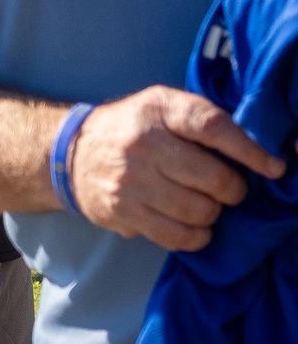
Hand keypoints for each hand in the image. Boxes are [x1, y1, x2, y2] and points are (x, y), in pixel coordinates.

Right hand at [69, 86, 285, 250]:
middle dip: (233, 190)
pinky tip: (194, 226)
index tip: (274, 167)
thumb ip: (201, 120)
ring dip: (213, 213)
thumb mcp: (160, 107)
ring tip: (205, 204)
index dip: (250, 150)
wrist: (69, 153)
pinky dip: (196, 236)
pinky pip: (178, 237)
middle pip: (214, 179)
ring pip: (200, 212)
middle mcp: (143, 145)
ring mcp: (131, 182)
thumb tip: (259, 152)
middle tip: (228, 189)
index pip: (213, 128)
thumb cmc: (130, 128)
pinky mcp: (123, 212)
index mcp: (157, 110)